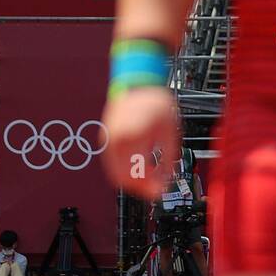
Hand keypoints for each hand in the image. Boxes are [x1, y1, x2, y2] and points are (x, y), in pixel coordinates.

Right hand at [101, 85, 179, 200]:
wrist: (139, 84)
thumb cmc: (154, 102)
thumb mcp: (170, 132)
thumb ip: (168, 158)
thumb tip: (167, 178)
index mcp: (133, 138)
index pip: (136, 174)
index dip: (148, 188)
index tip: (159, 191)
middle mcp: (116, 139)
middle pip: (121, 177)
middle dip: (138, 187)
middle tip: (152, 189)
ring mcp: (108, 138)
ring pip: (114, 171)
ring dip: (130, 180)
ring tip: (147, 180)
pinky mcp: (106, 136)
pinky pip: (111, 161)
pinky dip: (123, 169)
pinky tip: (137, 168)